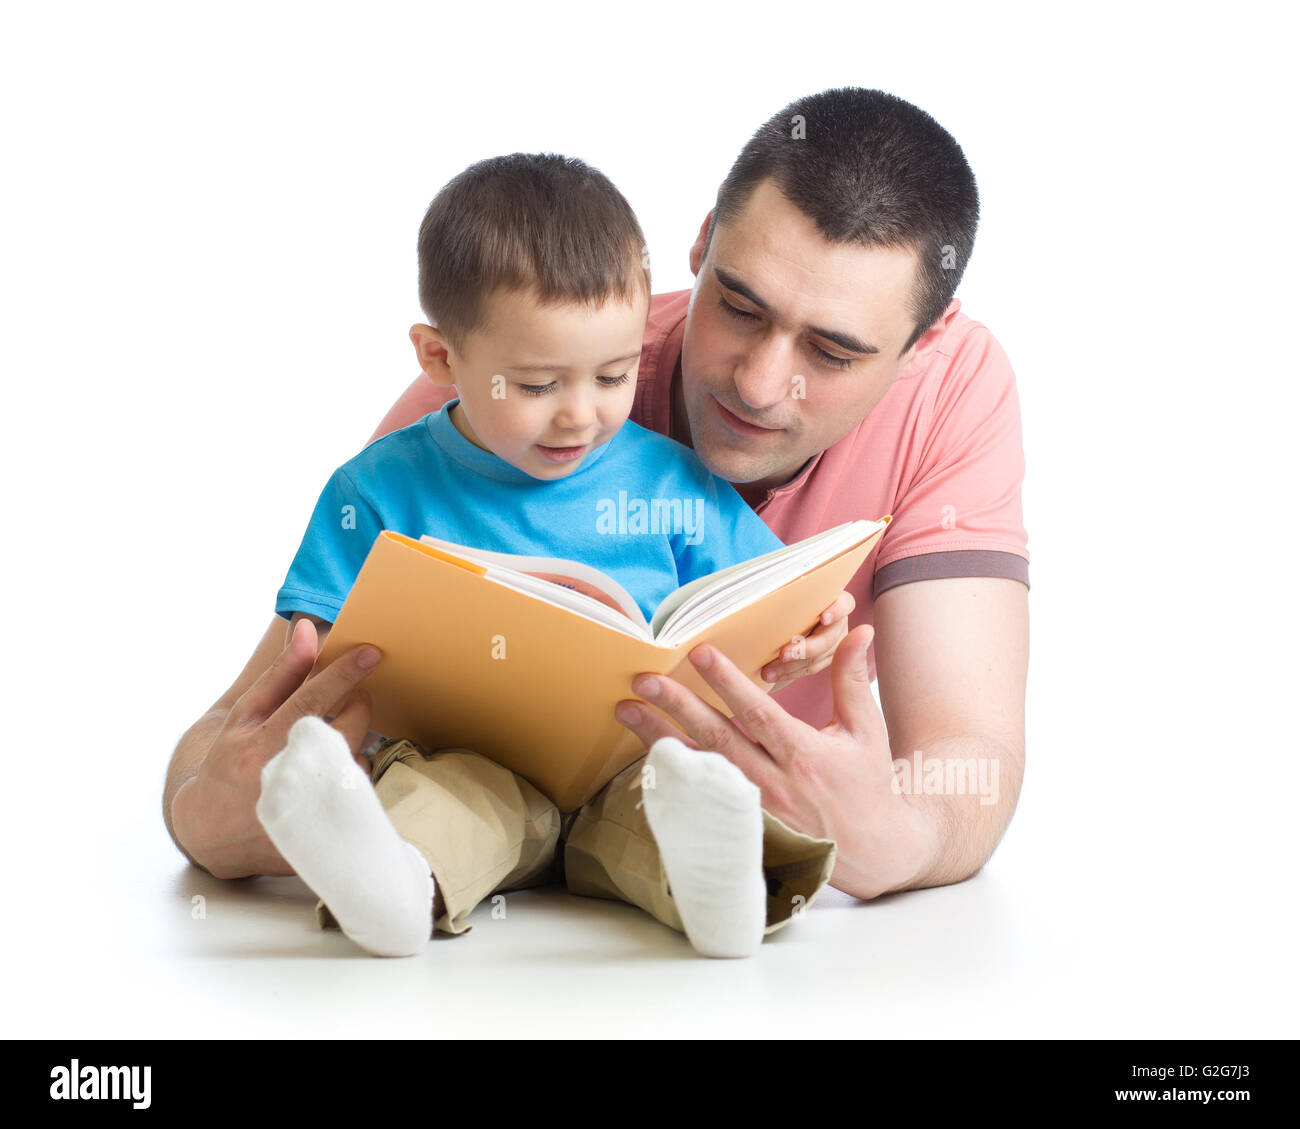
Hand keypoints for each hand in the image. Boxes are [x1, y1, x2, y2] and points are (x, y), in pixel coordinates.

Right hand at [172, 619, 381, 877]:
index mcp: (262, 746)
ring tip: (329, 748)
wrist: (213, 833)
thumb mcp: (245, 716)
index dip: (343, 675)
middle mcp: (286, 779)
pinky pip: (357, 793)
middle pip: (346, 730)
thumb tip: (309, 629)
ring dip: (354, 745)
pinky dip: (351, 778)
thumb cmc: (231, 763)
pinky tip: (330, 779)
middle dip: (359, 705)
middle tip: (354, 696)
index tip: (370, 653)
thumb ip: (282, 674)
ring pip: (357, 761)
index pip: (311, 701)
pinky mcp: (322, 832)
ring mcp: (306, 810)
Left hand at [615, 624, 937, 898]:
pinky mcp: (741, 830)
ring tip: (627, 711)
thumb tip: (859, 630)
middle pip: (718, 739)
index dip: (728, 684)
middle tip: (643, 680)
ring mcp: (753, 811)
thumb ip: (851, 680)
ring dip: (660, 738)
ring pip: (698, 770)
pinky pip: (698, 801)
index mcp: (804, 755)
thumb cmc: (867, 786)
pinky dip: (670, 779)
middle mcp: (774, 784)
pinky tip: (644, 756)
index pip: (758, 714)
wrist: (872, 855)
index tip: (700, 654)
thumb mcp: (865, 732)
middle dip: (677, 707)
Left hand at [760, 589, 854, 689]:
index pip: (845, 604)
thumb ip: (788, 597)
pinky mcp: (824, 658)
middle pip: (829, 638)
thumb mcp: (786, 594)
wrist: (775, 616)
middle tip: (783, 654)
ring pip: (818, 658)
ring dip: (792, 665)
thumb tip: (770, 596)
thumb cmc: (780, 598)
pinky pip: (809, 668)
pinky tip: (772, 675)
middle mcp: (836, 622)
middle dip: (805, 648)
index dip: (836, 611)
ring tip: (768, 671)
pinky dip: (789, 672)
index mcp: (832, 600)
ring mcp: (833, 642)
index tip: (823, 617)